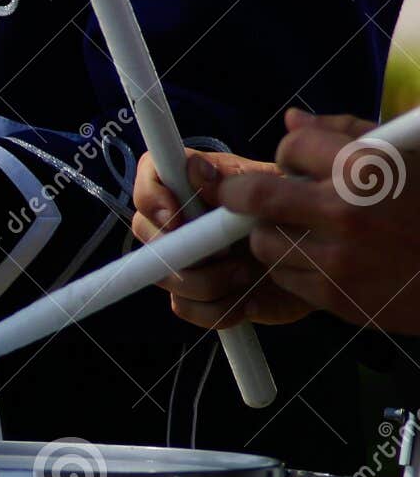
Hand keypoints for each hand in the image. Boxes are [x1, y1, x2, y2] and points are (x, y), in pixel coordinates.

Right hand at [130, 143, 307, 329]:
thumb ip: (236, 176)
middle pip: (146, 231)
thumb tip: (194, 167)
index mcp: (197, 184)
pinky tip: (247, 300)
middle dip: (182, 249)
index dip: (153, 196)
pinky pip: (186, 307)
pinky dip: (218, 309)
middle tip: (224, 252)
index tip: (176, 217)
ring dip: (208, 280)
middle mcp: (183, 221)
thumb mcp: (280, 186)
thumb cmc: (304, 213)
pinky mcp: (201, 297)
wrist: (329, 260)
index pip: (151, 177)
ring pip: (166, 275)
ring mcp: (189, 260)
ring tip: (247, 275)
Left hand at [219, 110, 419, 332]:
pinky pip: (283, 276)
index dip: (290, 152)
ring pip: (263, 241)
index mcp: (370, 167)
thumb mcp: (410, 154)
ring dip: (272, 231)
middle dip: (239, 192)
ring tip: (300, 227)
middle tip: (238, 194)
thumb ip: (349, 132)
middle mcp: (348, 213)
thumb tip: (292, 120)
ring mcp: (339, 259)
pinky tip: (320, 257)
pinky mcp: (336, 297)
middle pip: (254, 196)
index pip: (291, 147)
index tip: (296, 162)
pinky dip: (292, 265)